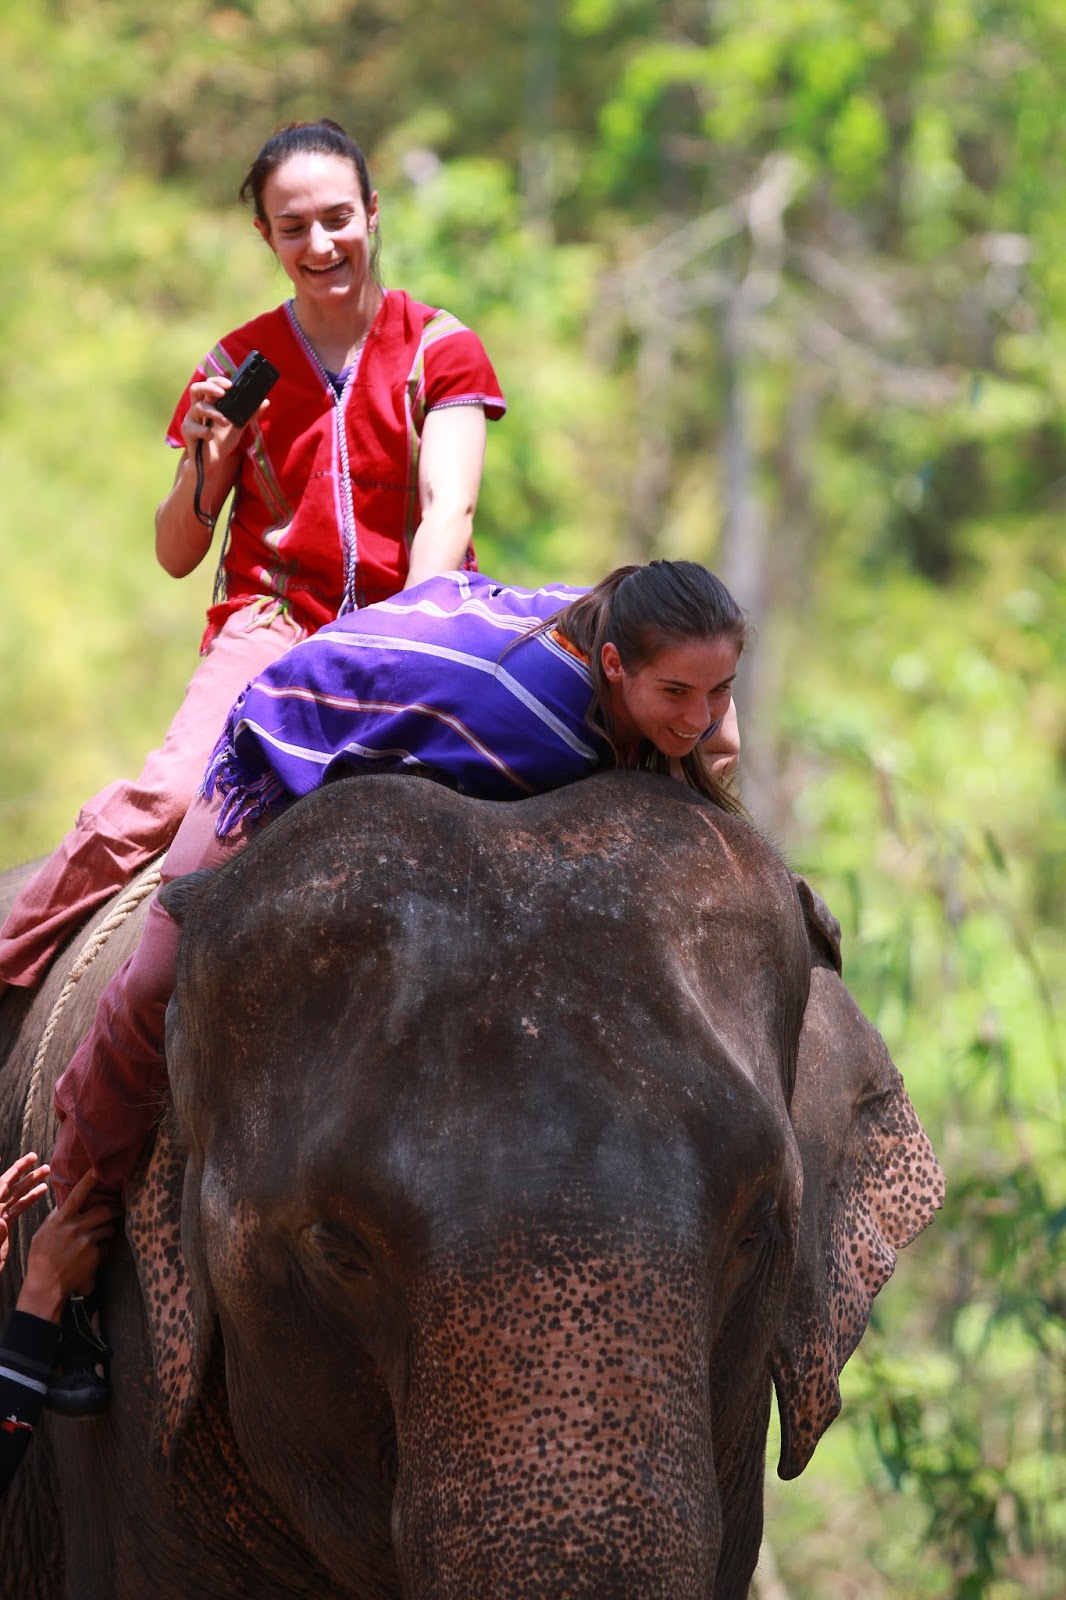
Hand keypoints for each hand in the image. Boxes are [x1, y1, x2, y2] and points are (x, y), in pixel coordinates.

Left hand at [0, 1152, 49, 1274]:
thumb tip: (2, 1221)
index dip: (5, 1172)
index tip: (2, 1153)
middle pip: (7, 1185)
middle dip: (20, 1170)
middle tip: (34, 1156)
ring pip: (16, 1195)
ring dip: (30, 1182)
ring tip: (46, 1170)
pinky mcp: (5, 1225)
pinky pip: (19, 1207)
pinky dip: (31, 1197)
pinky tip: (43, 1190)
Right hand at [16, 1170, 120, 1323]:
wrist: (46, 1286)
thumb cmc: (41, 1259)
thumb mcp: (43, 1233)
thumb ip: (56, 1217)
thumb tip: (65, 1204)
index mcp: (61, 1220)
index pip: (77, 1195)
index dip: (89, 1180)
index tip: (99, 1168)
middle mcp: (75, 1228)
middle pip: (104, 1210)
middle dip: (115, 1208)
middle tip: (118, 1208)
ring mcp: (86, 1241)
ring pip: (109, 1228)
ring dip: (109, 1230)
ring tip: (103, 1236)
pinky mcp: (95, 1255)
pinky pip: (107, 1246)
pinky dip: (105, 1249)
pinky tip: (97, 1255)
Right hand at [179, 378, 268, 456]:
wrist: (212, 461)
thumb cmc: (222, 440)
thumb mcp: (238, 425)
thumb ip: (249, 413)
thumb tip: (266, 401)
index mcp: (209, 403)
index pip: (209, 384)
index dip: (218, 381)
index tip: (231, 385)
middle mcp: (198, 408)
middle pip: (196, 388)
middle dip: (209, 388)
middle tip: (223, 393)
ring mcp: (191, 419)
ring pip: (198, 407)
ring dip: (214, 413)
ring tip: (225, 422)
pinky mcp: (187, 432)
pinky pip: (194, 428)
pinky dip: (205, 431)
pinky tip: (211, 437)